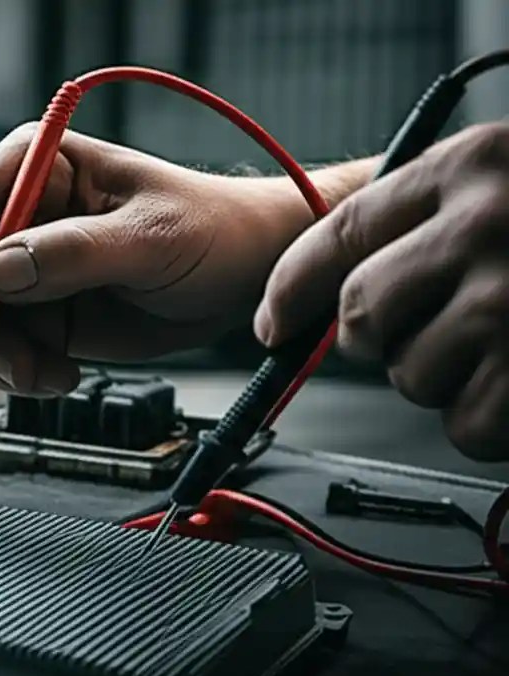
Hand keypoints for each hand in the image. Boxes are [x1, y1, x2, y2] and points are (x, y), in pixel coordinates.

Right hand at [0, 124, 366, 395]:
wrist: (247, 276)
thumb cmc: (212, 231)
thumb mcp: (151, 237)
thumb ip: (75, 252)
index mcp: (37, 167)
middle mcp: (18, 214)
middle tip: (4, 354)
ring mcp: (24, 268)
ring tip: (47, 373)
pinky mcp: (37, 314)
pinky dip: (17, 371)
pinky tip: (61, 374)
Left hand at [257, 123, 508, 460]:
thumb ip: (440, 220)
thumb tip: (334, 296)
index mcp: (477, 166)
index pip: (341, 232)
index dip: (293, 285)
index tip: (271, 321)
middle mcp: (486, 228)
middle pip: (361, 315)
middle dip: (383, 341)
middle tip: (444, 333)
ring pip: (412, 377)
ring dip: (451, 381)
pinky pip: (468, 425)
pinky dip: (496, 422)